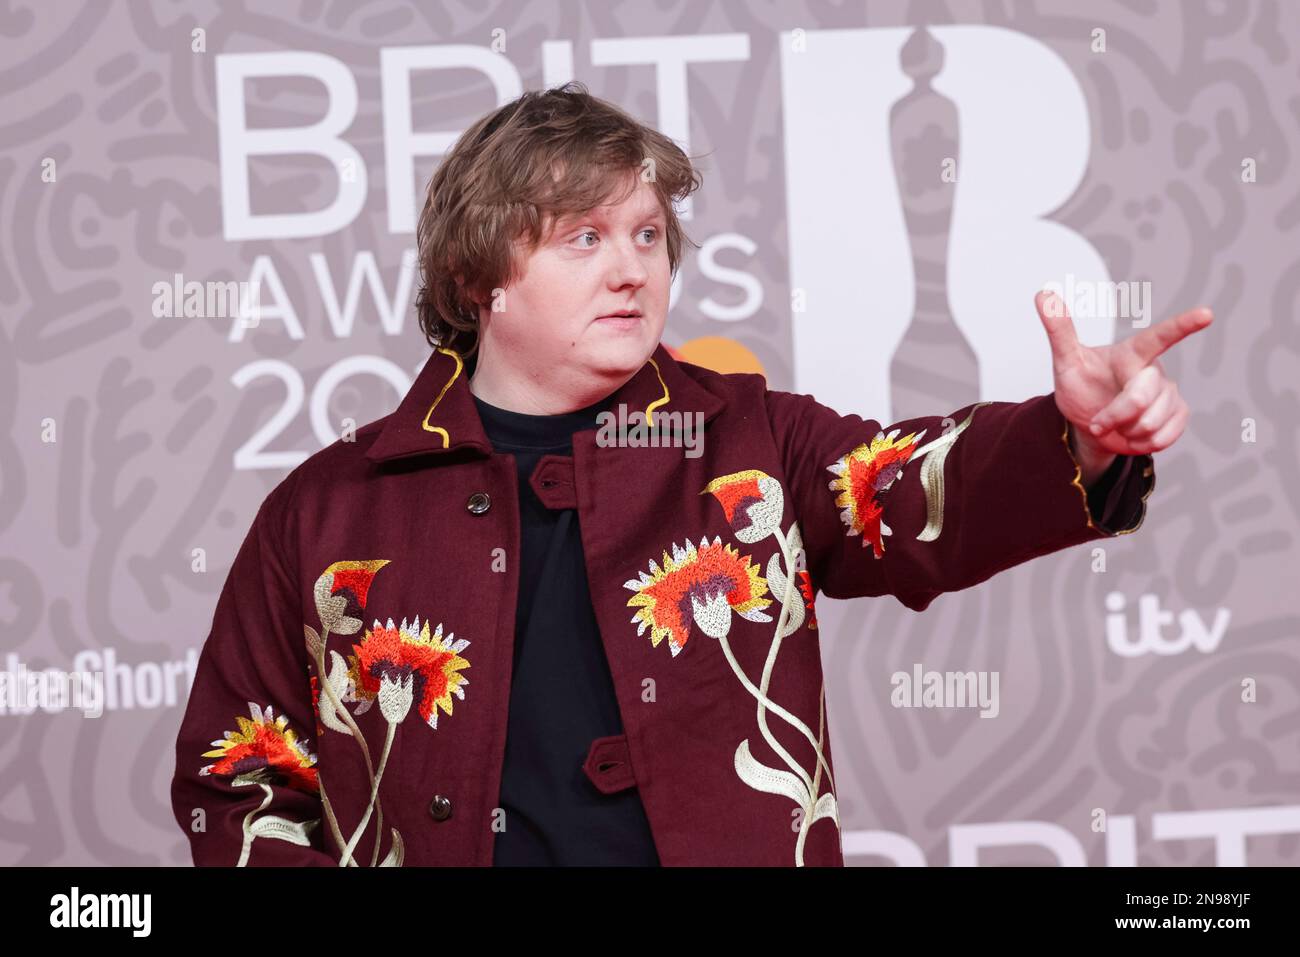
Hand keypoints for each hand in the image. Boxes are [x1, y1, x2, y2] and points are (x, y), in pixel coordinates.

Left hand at [1034, 290, 1211, 480]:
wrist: (1090, 424)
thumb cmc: (1081, 386)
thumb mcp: (1066, 360)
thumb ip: (1059, 329)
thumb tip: (1043, 294)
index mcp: (1132, 353)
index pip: (1158, 337)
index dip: (1182, 326)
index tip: (1206, 314)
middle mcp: (1155, 369)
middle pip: (1141, 397)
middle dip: (1115, 415)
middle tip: (1098, 421)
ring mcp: (1169, 392)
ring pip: (1152, 421)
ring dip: (1126, 431)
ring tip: (1116, 424)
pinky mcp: (1178, 415)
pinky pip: (1164, 436)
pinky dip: (1141, 443)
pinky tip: (1132, 435)